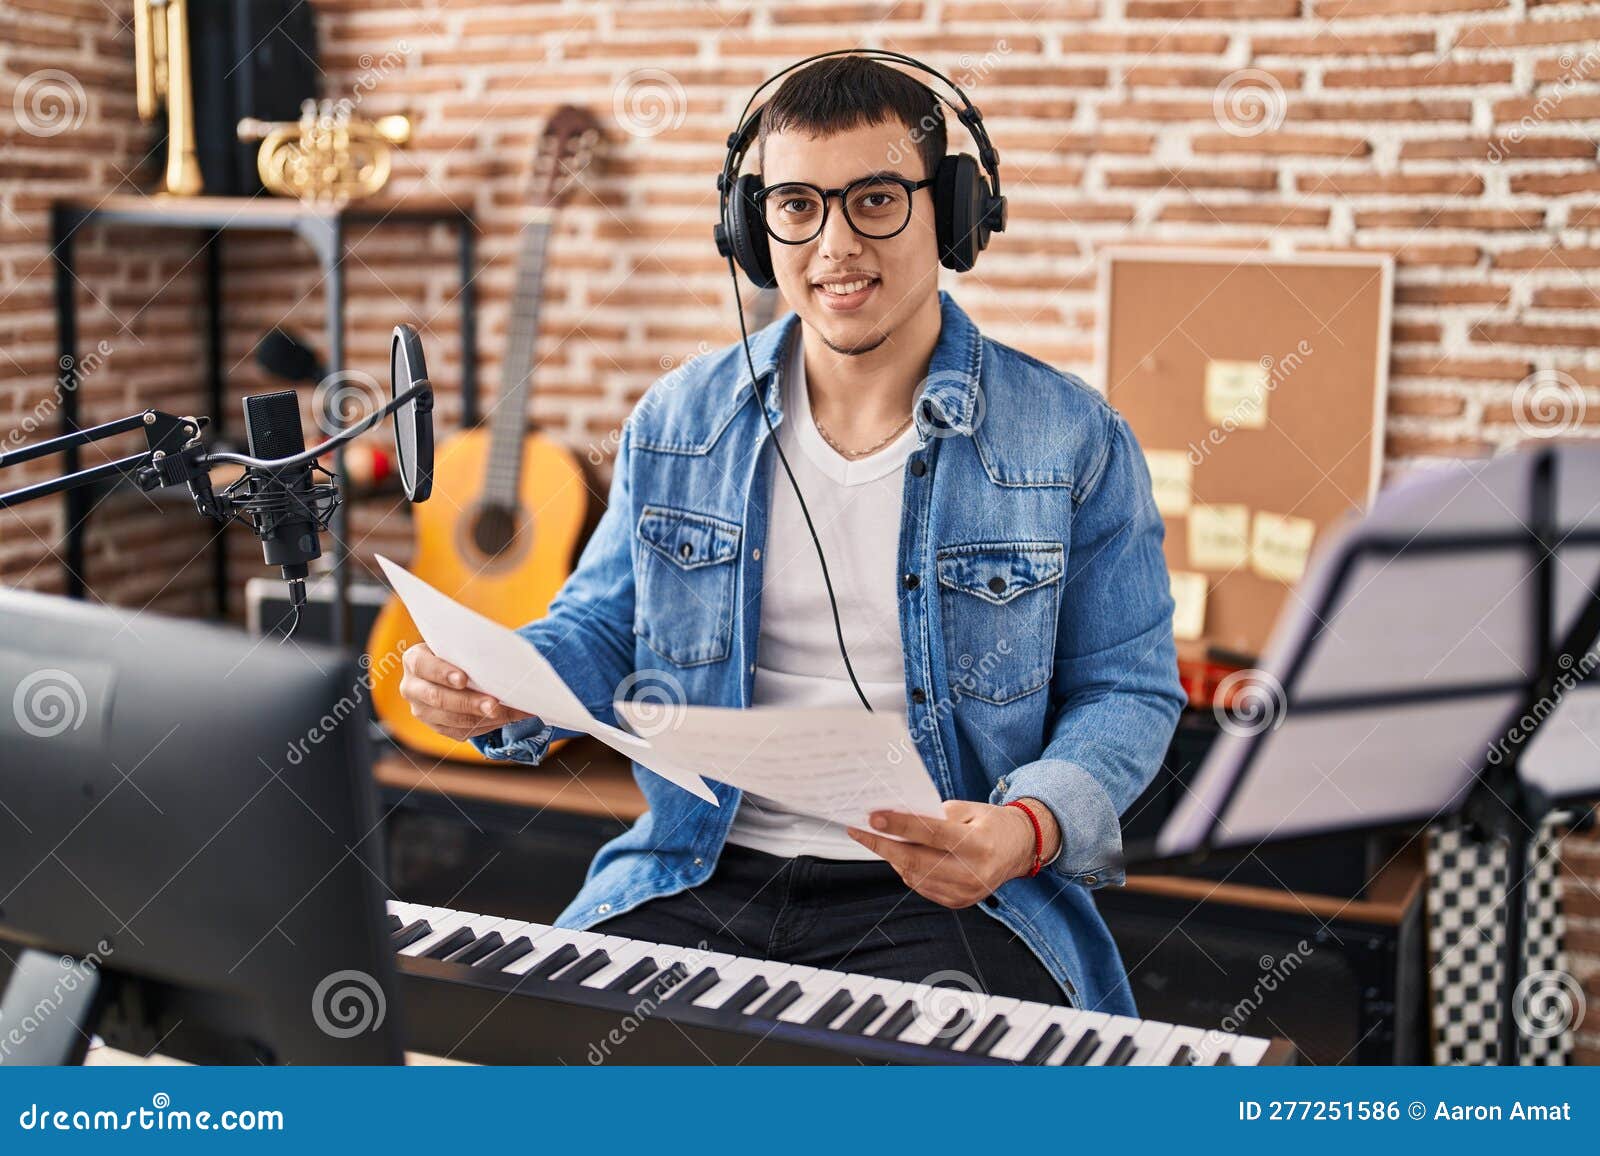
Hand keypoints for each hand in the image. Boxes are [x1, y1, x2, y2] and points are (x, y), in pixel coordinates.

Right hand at [398, 642, 533, 741]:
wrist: (453, 669)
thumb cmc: (458, 652)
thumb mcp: (458, 645)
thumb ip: (469, 650)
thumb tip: (500, 659)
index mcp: (414, 661)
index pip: (423, 666)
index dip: (443, 673)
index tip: (464, 679)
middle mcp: (412, 688)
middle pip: (438, 698)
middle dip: (469, 703)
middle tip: (493, 705)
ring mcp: (422, 711)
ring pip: (451, 719)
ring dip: (482, 718)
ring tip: (508, 713)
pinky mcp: (437, 727)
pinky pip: (461, 731)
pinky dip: (486, 726)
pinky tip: (506, 718)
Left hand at [847, 799, 1059, 908]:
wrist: (1019, 848)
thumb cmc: (991, 823)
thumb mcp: (967, 809)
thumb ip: (933, 815)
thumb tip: (895, 818)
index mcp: (979, 845)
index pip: (932, 834)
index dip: (899, 826)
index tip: (872, 817)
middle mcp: (974, 873)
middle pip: (917, 860)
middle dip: (883, 845)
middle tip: (860, 831)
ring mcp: (967, 892)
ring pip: (915, 876)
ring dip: (891, 857)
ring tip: (875, 840)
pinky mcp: (960, 902)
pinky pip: (922, 886)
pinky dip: (906, 870)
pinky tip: (898, 855)